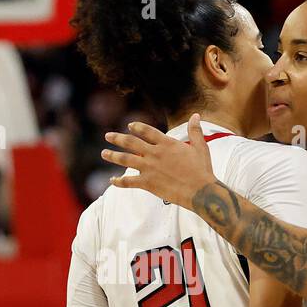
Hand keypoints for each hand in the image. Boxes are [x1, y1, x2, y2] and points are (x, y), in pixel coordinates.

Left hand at [102, 113, 217, 208]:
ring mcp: (149, 168)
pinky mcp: (147, 183)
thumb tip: (196, 115)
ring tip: (104, 153)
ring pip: (125, 159)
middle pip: (131, 142)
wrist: (200, 191)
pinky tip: (112, 180)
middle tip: (107, 136)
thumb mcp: (200, 147)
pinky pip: (128, 182)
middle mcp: (155, 153)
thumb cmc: (202, 170)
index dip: (136, 127)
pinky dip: (119, 181)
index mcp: (166, 143)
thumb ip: (195, 131)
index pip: (146, 131)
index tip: (129, 125)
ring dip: (113, 156)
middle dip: (117, 138)